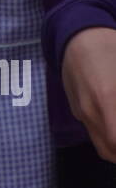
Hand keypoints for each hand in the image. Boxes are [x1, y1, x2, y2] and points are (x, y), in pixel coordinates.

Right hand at [61, 27, 115, 163]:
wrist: (77, 35)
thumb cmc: (109, 47)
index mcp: (105, 98)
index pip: (115, 141)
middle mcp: (89, 111)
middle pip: (109, 151)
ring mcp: (79, 111)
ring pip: (100, 144)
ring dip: (115, 146)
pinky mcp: (75, 108)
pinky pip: (92, 130)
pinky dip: (107, 135)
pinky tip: (114, 120)